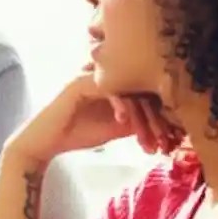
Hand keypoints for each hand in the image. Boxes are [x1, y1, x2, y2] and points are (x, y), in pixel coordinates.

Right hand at [6, 71, 183, 164]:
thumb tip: (168, 123)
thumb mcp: (117, 128)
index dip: (162, 115)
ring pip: (128, 90)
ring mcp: (91, 77)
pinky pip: (108, 89)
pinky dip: (119, 105)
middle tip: (165, 142)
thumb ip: (138, 120)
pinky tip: (122, 122)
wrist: (45, 142)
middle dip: (156, 119)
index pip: (147, 92)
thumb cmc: (77, 133)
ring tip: (147, 140)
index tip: (172, 138)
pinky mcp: (79, 83)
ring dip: (141, 117)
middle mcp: (104, 76)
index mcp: (115, 83)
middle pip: (141, 90)